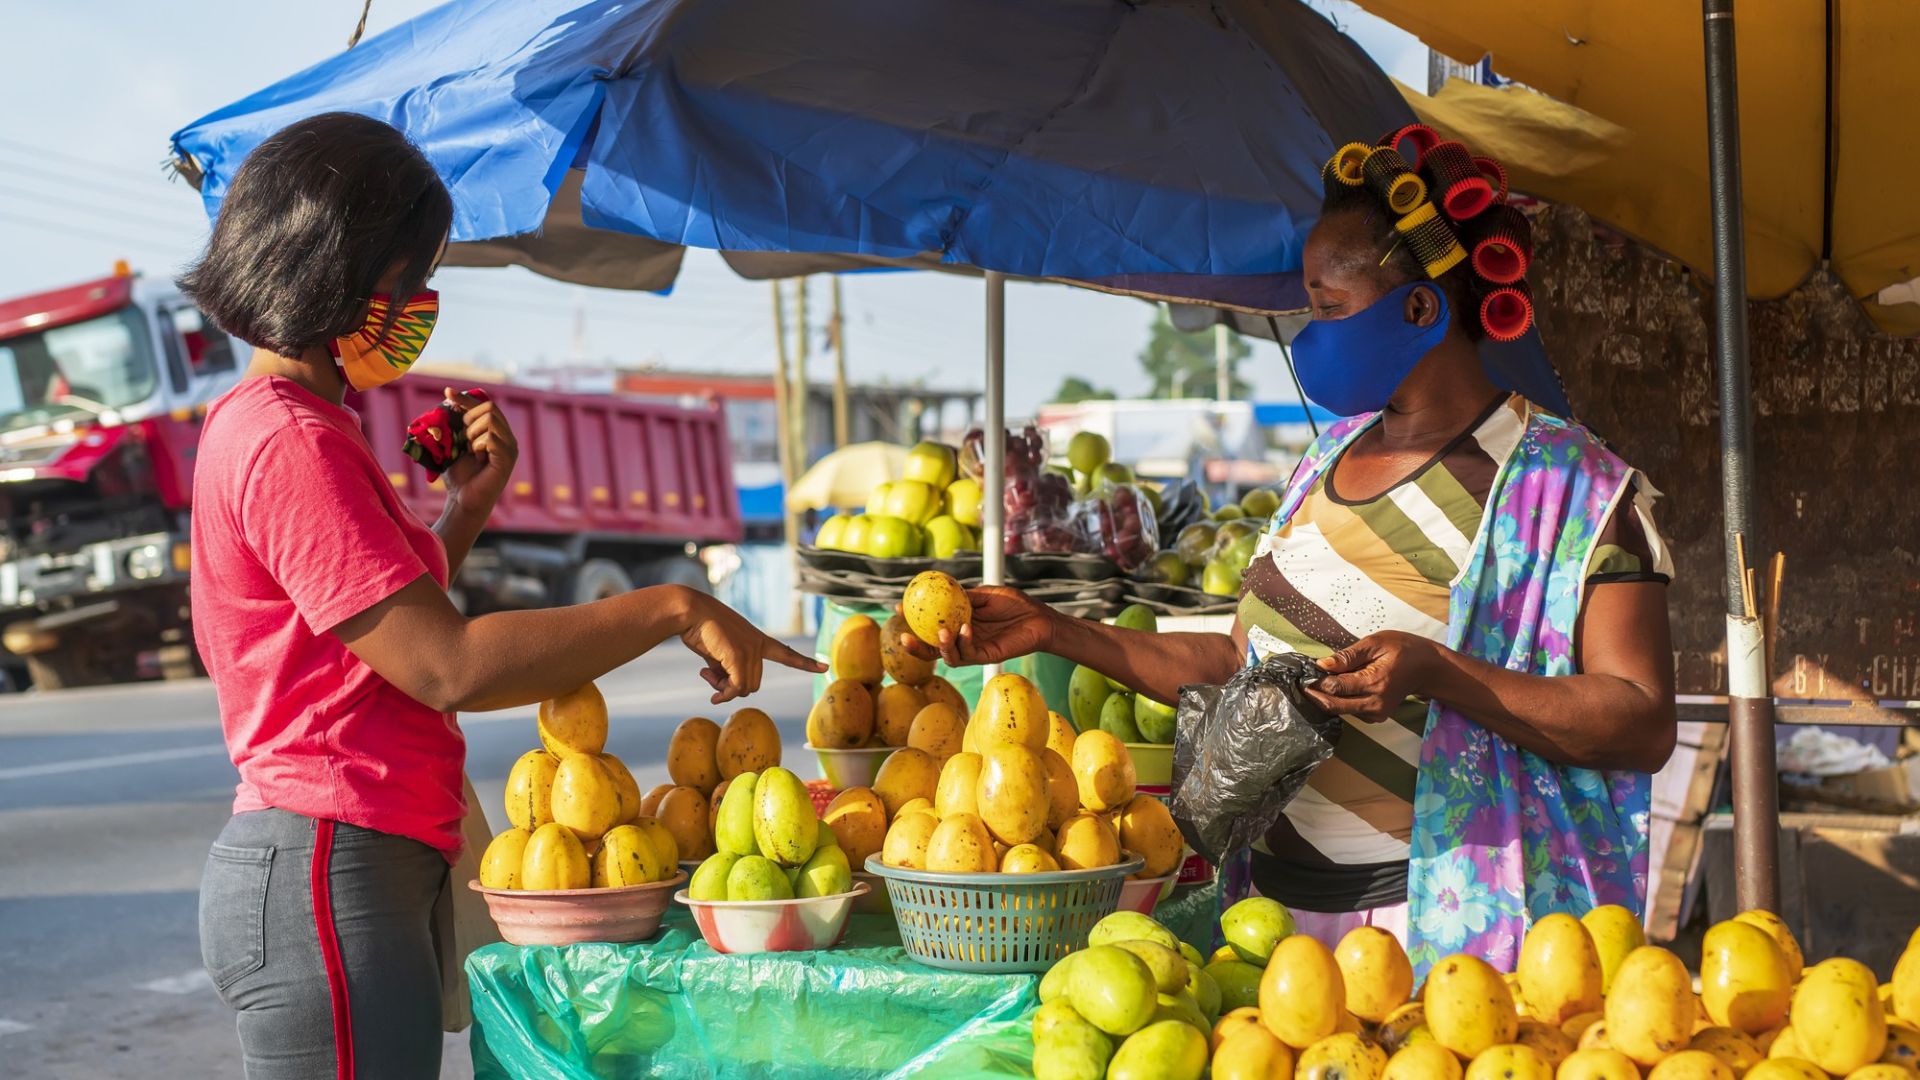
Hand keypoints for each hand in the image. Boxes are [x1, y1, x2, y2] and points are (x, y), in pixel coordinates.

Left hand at [441, 388, 517, 516]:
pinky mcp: (507, 459)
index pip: (485, 405)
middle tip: (463, 438)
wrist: (462, 499)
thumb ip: (456, 422)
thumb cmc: (459, 474)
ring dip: (473, 433)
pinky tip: (477, 458)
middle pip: (490, 407)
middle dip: (470, 418)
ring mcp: (510, 448)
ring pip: (490, 420)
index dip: (466, 398)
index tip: (447, 392)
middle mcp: (508, 438)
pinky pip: (491, 438)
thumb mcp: (455, 442)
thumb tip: (449, 395)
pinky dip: (478, 445)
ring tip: (470, 450)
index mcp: (498, 432)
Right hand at [675, 589, 825, 702]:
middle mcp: (759, 645)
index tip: (824, 666)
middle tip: (710, 677)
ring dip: (723, 689)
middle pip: (753, 684)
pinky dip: (723, 693)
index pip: (787, 653)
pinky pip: (736, 687)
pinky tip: (709, 685)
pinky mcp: (739, 656)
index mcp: (758, 640)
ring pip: (745, 688)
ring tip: (706, 673)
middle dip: (731, 687)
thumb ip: (726, 668)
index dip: (805, 662)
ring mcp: (751, 650)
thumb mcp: (718, 651)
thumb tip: (724, 690)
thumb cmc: (701, 628)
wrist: (691, 611)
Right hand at [896, 585, 1053, 667]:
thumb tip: (938, 588)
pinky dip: (964, 641)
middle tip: (903, 636)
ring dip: (941, 645)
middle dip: (915, 647)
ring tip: (940, 631)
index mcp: (958, 622)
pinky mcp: (987, 657)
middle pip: (932, 648)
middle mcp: (962, 639)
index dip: (912, 619)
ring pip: (948, 655)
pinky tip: (966, 628)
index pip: (929, 624)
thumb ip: (964, 595)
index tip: (898, 607)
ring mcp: (973, 649)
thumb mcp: (984, 594)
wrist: (1039, 618)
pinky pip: (969, 654)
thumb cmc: (1014, 604)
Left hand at [1305, 631, 1436, 721]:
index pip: (1335, 687)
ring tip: (1316, 682)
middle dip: (1315, 695)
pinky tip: (1336, 688)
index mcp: (1374, 682)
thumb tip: (1322, 664)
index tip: (1304, 673)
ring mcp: (1376, 714)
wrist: (1427, 668)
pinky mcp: (1376, 717)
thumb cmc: (1403, 650)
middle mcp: (1374, 703)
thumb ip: (1348, 656)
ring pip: (1340, 710)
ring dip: (1326, 698)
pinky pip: (1350, 711)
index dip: (1316, 681)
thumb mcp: (1376, 643)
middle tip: (1302, 683)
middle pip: (1333, 705)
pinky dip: (1339, 701)